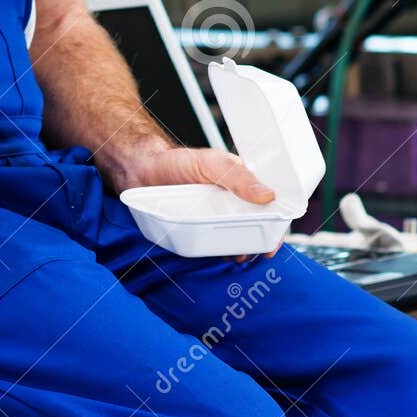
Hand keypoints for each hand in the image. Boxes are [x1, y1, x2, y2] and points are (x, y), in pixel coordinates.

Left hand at [118, 145, 281, 258]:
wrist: (140, 170)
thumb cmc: (176, 161)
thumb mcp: (211, 163)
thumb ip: (238, 177)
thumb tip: (268, 196)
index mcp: (241, 185)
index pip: (268, 207)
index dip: (275, 225)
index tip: (273, 241)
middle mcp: (231, 203)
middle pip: (253, 228)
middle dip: (257, 243)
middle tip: (251, 252)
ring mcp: (214, 217)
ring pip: (234, 240)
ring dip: (238, 251)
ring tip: (234, 255)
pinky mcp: (196, 229)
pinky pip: (211, 246)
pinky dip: (216, 253)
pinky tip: (214, 255)